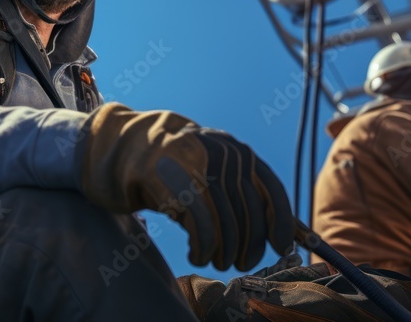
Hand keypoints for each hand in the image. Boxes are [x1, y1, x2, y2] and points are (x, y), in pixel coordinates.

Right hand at [78, 103, 294, 270]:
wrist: (123, 147)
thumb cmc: (175, 169)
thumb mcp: (212, 172)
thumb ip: (244, 195)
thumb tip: (287, 234)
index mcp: (236, 150)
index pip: (270, 188)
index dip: (280, 221)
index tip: (280, 246)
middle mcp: (220, 152)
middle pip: (248, 211)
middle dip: (248, 245)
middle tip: (241, 263)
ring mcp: (194, 163)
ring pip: (225, 222)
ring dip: (224, 251)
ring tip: (216, 260)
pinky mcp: (169, 177)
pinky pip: (200, 224)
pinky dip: (204, 247)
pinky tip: (198, 254)